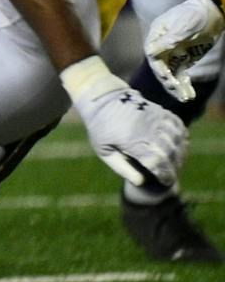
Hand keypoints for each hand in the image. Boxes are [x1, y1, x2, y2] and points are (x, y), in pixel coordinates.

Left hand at [64, 60, 188, 189]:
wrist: (102, 98)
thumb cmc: (100, 128)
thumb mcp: (104, 151)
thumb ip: (122, 168)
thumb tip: (141, 183)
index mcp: (132, 141)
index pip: (156, 163)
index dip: (164, 174)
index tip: (165, 181)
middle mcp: (147, 130)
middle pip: (169, 153)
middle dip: (173, 167)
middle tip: (171, 175)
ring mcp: (156, 119)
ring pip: (177, 140)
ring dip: (180, 154)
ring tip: (176, 164)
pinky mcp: (160, 112)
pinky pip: (178, 127)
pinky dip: (182, 138)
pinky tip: (179, 146)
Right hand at [144, 0, 223, 102]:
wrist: (211, 12)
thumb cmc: (196, 14)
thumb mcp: (186, 23)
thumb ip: (172, 37)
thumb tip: (153, 51)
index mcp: (157, 35)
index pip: (152, 53)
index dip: (158, 66)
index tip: (166, 76)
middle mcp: (161, 47)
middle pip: (160, 67)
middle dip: (168, 80)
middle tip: (175, 89)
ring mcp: (172, 54)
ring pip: (170, 74)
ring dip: (176, 87)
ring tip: (184, 99)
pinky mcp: (183, 60)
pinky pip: (181, 75)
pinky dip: (184, 85)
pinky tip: (189, 96)